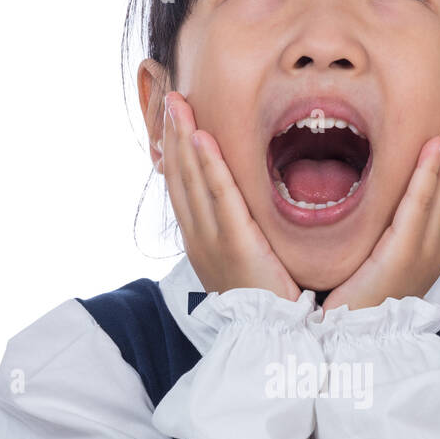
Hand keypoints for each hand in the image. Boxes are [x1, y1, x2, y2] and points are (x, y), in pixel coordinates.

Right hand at [161, 91, 301, 301]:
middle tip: (170, 97)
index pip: (182, 188)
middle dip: (173, 136)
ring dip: (184, 139)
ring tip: (178, 104)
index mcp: (201, 242)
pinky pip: (219, 195)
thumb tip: (248, 216)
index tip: (173, 120)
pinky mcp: (234, 244)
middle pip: (179, 177)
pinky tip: (203, 136)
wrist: (269, 341)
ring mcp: (211, 241)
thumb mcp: (245, 267)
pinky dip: (208, 164)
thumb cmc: (266, 307)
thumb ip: (242, 237)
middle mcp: (199, 238)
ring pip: (192, 180)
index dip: (176, 152)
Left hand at [320, 97, 439, 313]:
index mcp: (429, 247)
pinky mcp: (405, 258)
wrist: (348, 344)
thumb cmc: (355, 304)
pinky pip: (419, 208)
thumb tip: (379, 202)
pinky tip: (436, 146)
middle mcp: (434, 248)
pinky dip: (429, 176)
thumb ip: (384, 229)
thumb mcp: (376, 258)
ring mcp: (424, 253)